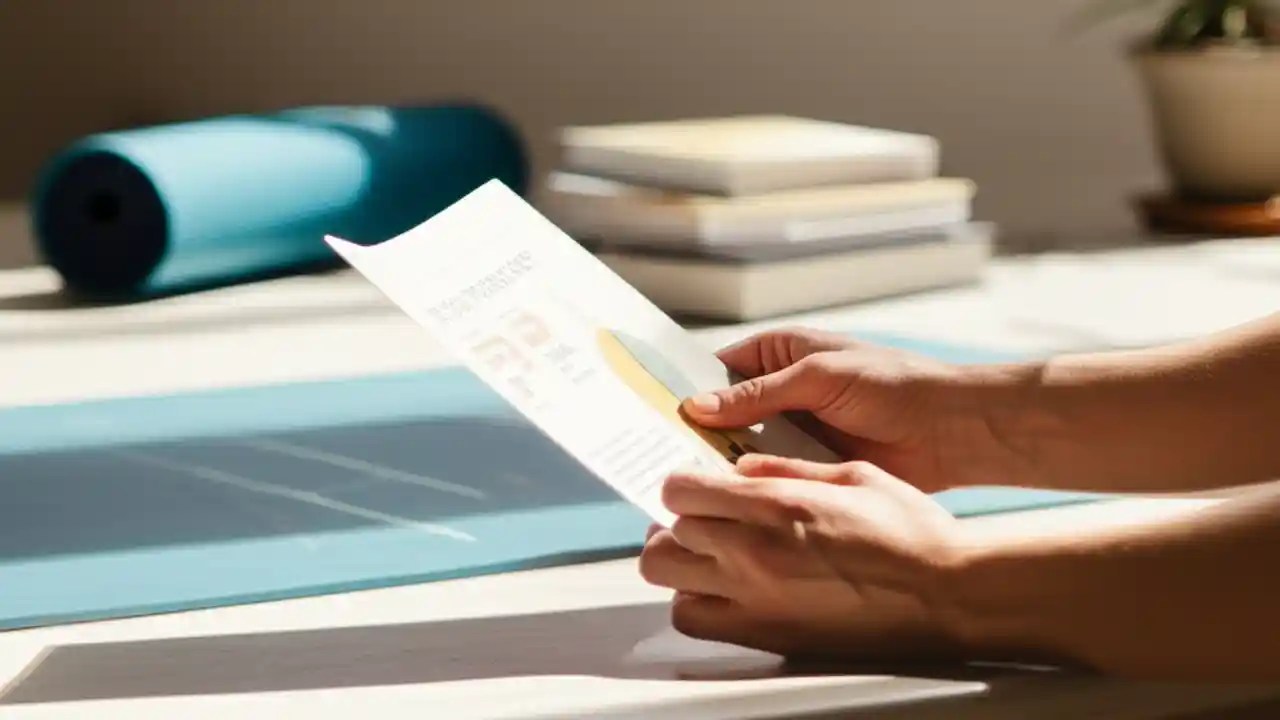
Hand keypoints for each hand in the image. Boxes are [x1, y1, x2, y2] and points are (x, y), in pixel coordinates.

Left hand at [639, 455, 967, 660]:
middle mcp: (751, 552)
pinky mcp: (763, 634)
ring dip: (680, 561)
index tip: (700, 485)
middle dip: (679, 521)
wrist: (944, 594)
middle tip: (705, 518)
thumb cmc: (908, 530)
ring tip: (709, 554)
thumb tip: (739, 467)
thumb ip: (786, 467)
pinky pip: (692, 620)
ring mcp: (752, 598)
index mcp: (774, 505)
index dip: (684, 484)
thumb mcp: (851, 474)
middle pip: (665, 534)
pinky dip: (694, 602)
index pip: (680, 490)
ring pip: (666, 577)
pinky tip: (722, 590)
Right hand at [683, 327, 1025, 491]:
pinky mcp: (808, 467)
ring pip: (741, 447)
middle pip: (723, 412)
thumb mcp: (818, 378)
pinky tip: (720, 500)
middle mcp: (780, 392)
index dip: (684, 386)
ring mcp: (793, 432)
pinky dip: (748, 486)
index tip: (647, 408)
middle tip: (653, 451)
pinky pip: (768, 475)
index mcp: (781, 354)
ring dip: (719, 462)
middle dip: (694, 430)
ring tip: (676, 480)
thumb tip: (697, 407)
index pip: (718, 369)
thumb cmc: (892, 385)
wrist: (951, 430)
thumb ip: (758, 394)